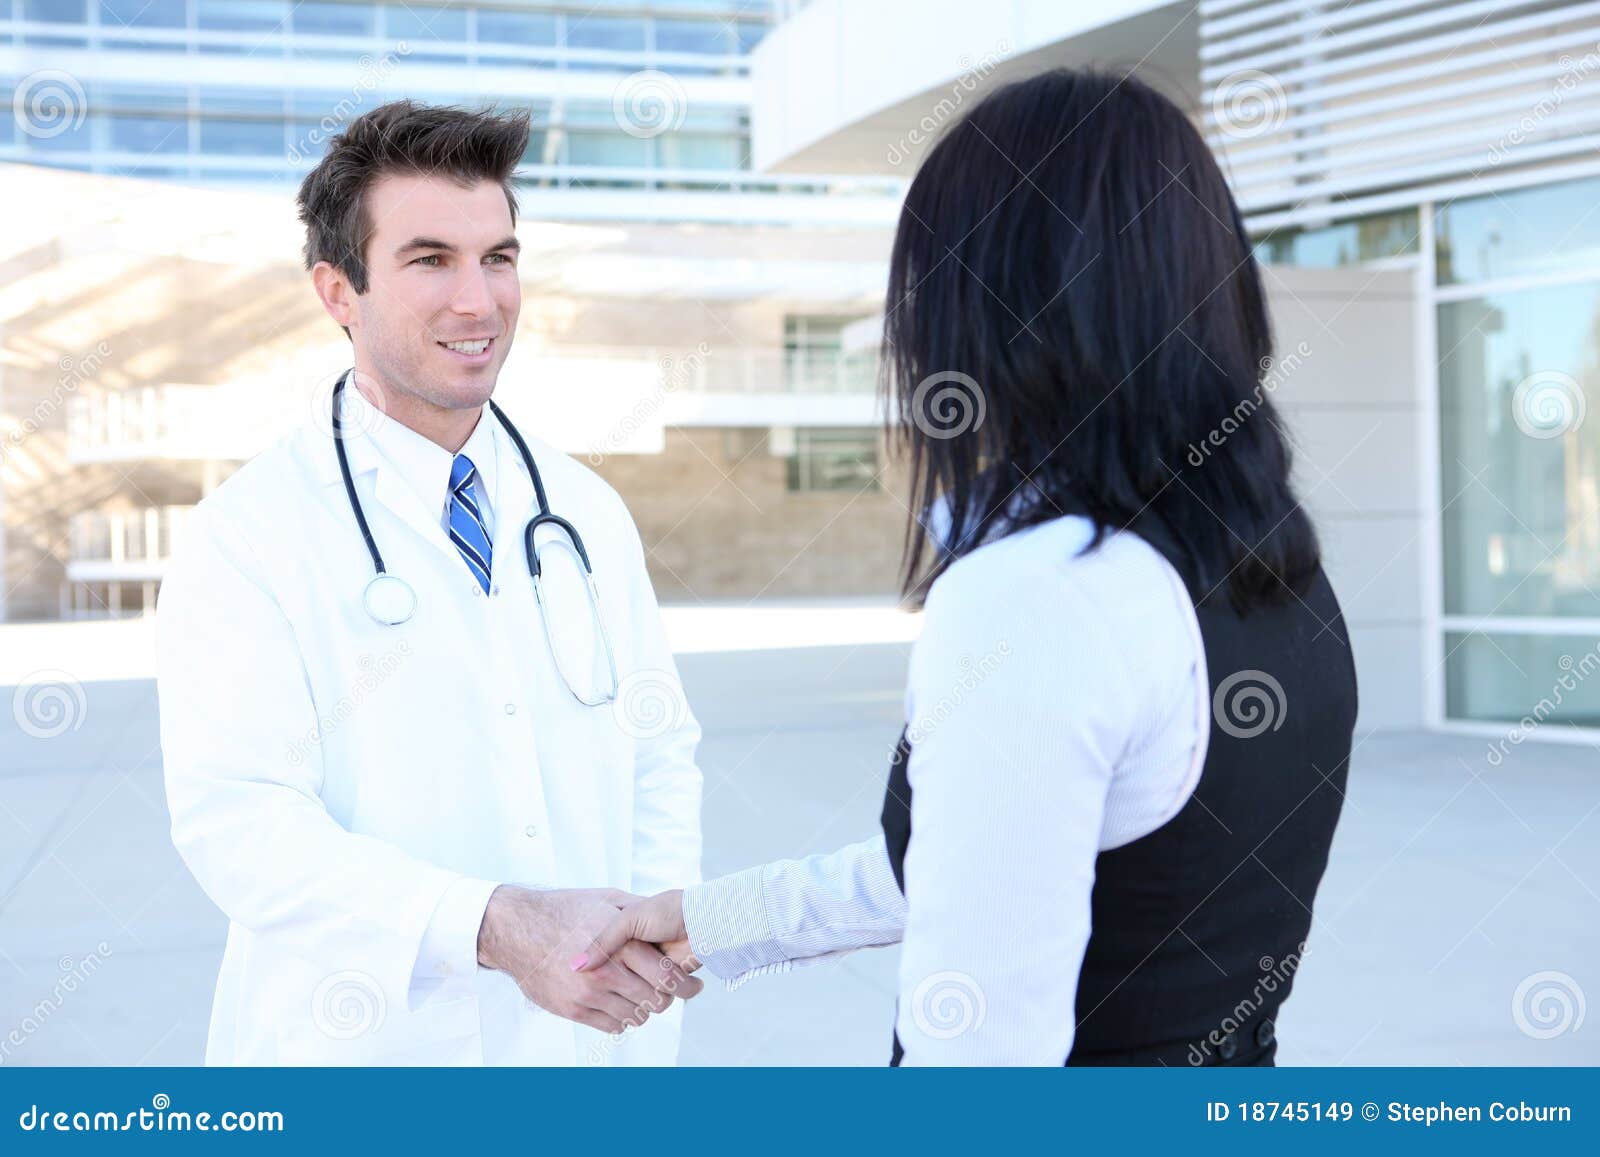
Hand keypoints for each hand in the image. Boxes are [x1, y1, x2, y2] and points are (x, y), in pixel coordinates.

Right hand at [476, 885, 701, 1033]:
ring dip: (645, 1008)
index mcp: (620, 942)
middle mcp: (606, 971)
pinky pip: (613, 1026)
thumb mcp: (606, 899)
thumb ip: (640, 910)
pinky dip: (624, 1018)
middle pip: (657, 1000)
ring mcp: (588, 993)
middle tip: (670, 990)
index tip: (692, 983)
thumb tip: (672, 918)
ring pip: (637, 1016)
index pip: (667, 975)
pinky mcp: (572, 1009)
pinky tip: (622, 1002)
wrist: (516, 928)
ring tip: (644, 994)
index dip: (685, 983)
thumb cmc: (563, 909)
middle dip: (669, 997)